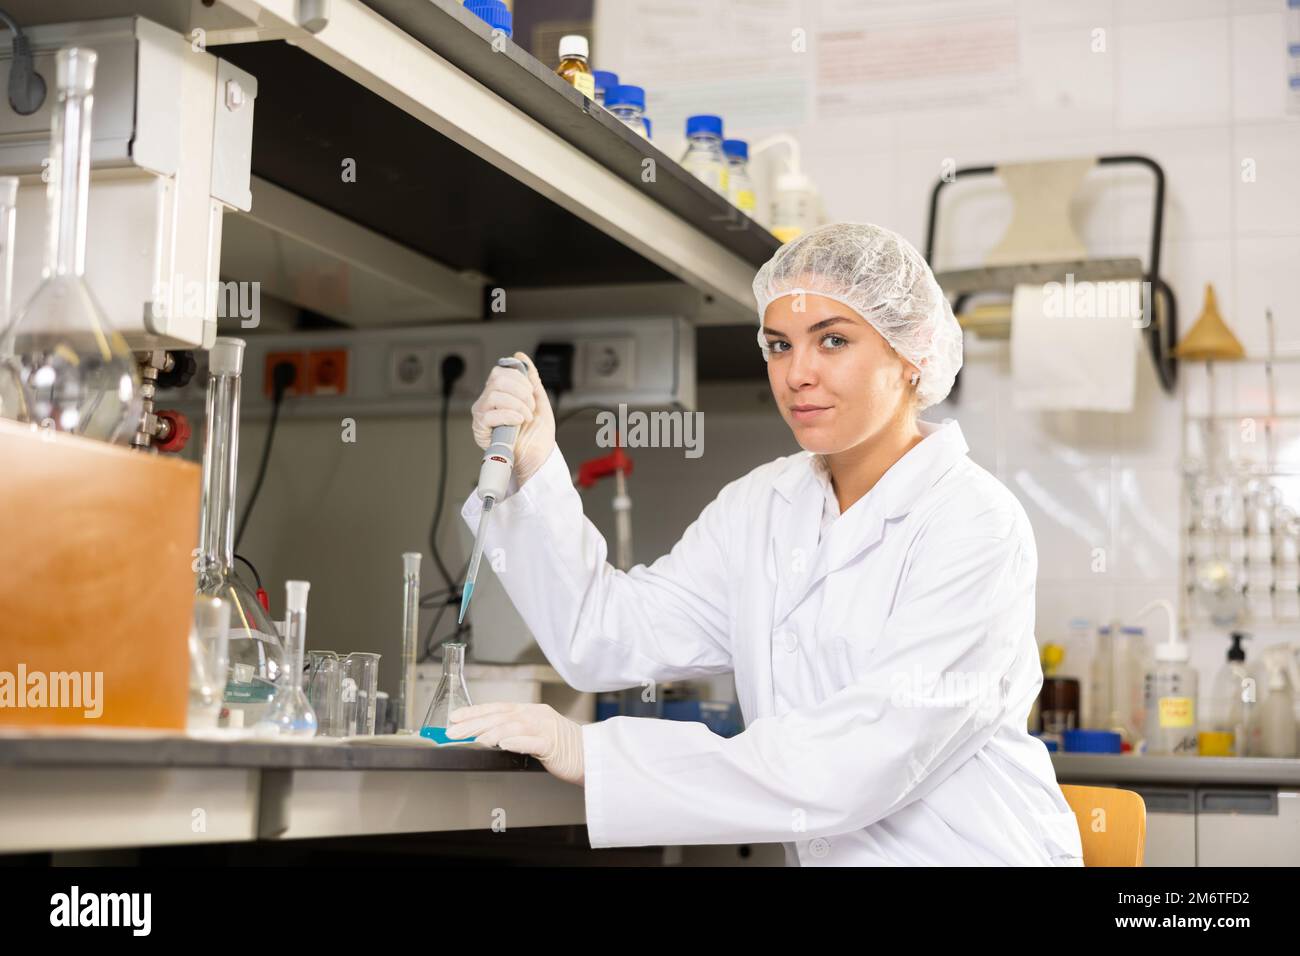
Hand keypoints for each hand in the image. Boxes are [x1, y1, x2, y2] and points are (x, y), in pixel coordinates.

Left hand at [447, 702, 584, 785]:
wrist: (591, 755)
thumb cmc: (563, 748)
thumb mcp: (535, 735)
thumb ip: (515, 732)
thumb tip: (486, 736)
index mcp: (530, 711)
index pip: (497, 708)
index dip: (474, 712)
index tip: (454, 718)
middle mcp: (536, 715)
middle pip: (500, 715)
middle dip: (473, 723)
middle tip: (453, 732)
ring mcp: (545, 727)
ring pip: (513, 726)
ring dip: (491, 732)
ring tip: (474, 740)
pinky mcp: (553, 743)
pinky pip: (532, 741)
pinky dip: (515, 741)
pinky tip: (502, 744)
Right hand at [469, 352, 555, 485]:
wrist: (538, 458)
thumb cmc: (537, 435)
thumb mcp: (539, 401)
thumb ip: (530, 378)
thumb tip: (520, 356)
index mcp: (501, 394)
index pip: (500, 372)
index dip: (518, 377)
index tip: (531, 391)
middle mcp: (488, 402)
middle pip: (496, 379)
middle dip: (520, 390)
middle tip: (530, 406)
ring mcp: (483, 415)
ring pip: (493, 394)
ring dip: (517, 404)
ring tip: (526, 417)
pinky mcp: (481, 429)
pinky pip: (489, 414)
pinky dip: (509, 415)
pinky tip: (518, 422)